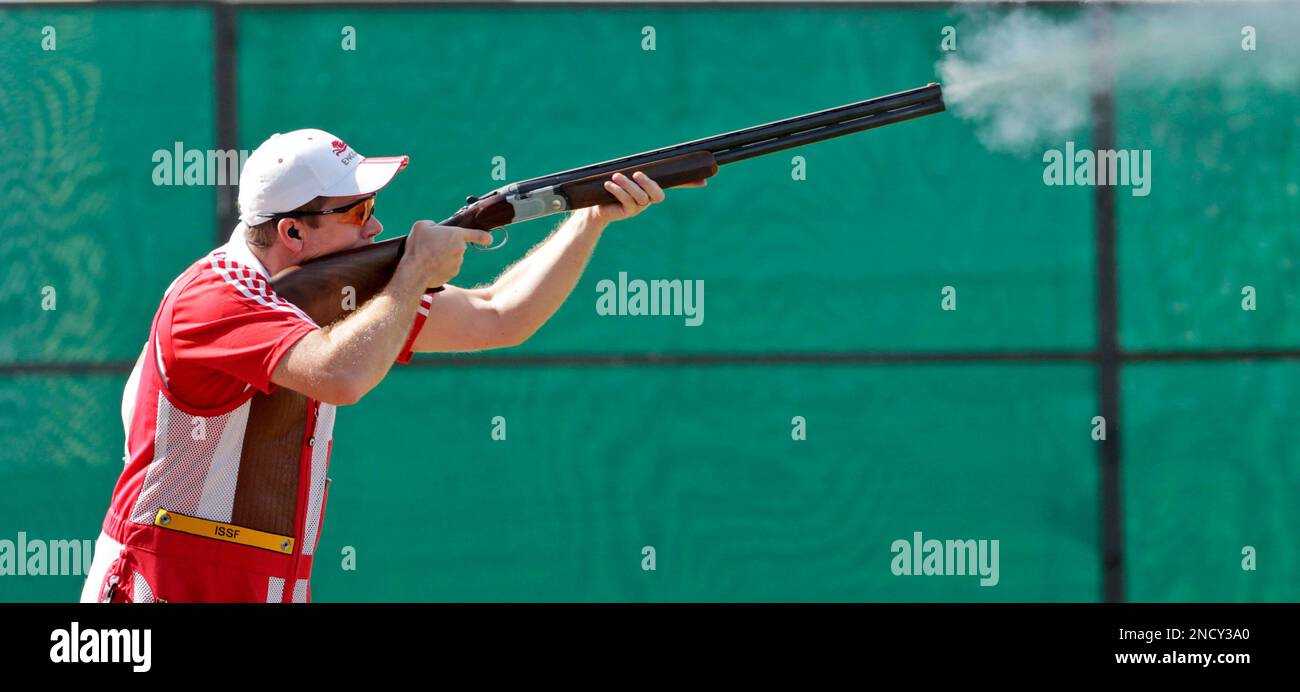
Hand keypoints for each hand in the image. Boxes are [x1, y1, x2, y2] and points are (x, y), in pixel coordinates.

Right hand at [402, 221, 493, 286]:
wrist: (414, 271)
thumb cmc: (418, 247)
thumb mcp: (422, 226)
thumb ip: (433, 225)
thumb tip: (435, 229)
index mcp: (457, 235)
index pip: (477, 235)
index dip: (484, 237)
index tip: (489, 239)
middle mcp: (460, 250)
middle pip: (457, 246)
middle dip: (447, 245)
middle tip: (432, 245)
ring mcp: (457, 264)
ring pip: (452, 258)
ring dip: (443, 257)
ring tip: (428, 256)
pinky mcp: (451, 275)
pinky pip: (447, 268)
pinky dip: (440, 267)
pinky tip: (429, 265)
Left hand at [588, 171, 706, 224]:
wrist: (595, 206)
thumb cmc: (610, 187)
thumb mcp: (622, 175)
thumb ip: (633, 167)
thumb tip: (637, 157)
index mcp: (651, 187)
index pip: (675, 184)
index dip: (690, 184)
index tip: (705, 182)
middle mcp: (648, 199)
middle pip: (658, 195)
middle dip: (648, 184)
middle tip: (636, 174)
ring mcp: (639, 207)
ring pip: (640, 198)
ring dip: (627, 186)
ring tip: (615, 177)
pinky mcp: (627, 213)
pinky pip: (627, 202)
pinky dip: (618, 191)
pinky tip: (609, 184)